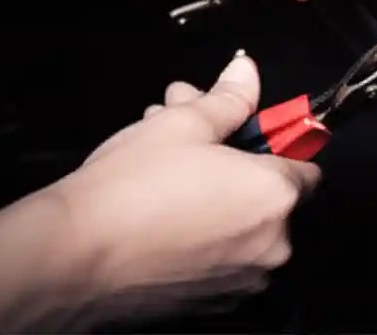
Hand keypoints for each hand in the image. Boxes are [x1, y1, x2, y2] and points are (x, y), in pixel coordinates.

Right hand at [47, 52, 318, 317]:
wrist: (71, 259)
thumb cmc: (129, 191)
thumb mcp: (183, 123)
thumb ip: (228, 99)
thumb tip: (246, 74)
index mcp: (276, 196)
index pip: (305, 165)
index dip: (275, 142)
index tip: (246, 131)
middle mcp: (270, 245)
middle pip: (269, 193)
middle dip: (232, 159)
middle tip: (190, 132)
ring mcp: (241, 279)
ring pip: (240, 224)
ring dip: (213, 191)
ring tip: (165, 163)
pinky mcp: (210, 302)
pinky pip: (219, 256)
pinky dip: (201, 231)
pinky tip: (161, 205)